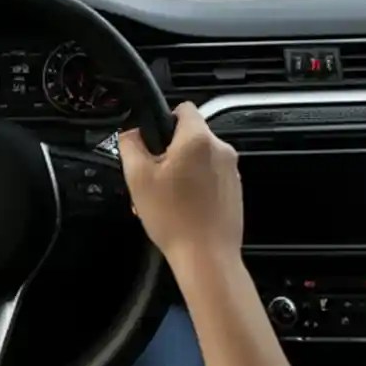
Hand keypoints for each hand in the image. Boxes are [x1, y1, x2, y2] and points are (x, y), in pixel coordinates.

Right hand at [119, 102, 242, 265]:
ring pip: (199, 158)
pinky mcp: (235, 189)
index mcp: (198, 139)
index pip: (183, 108)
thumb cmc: (173, 218)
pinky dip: (196, 185)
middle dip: (170, 152)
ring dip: (182, 170)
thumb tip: (131, 133)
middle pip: (190, 136)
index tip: (153, 143)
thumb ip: (130, 145)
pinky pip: (210, 176)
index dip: (163, 121)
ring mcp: (232, 170)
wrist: (206, 257)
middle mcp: (221, 149)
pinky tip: (182, 208)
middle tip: (154, 177)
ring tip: (166, 198)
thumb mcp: (137, 177)